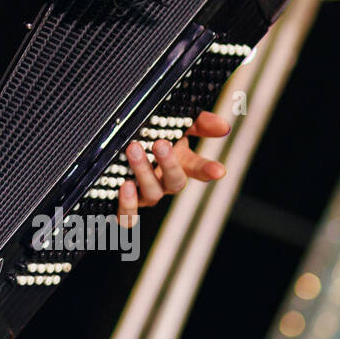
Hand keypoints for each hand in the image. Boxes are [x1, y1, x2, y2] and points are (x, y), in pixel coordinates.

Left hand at [118, 111, 229, 226]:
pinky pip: (129, 215)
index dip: (209, 170)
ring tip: (133, 151)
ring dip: (144, 173)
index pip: (200, 169)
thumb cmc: (149, 137)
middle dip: (169, 163)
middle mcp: (164, 182)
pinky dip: (128, 204)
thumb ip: (198, 123)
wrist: (116, 151)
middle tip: (161, 144)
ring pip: (152, 193)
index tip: (219, 171)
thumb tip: (223, 126)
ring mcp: (146, 195)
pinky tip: (124, 187)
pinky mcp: (126, 205)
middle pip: (175, 181)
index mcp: (179, 163)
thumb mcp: (174, 125)